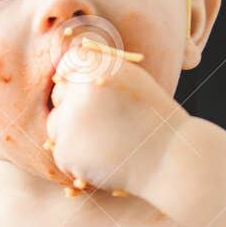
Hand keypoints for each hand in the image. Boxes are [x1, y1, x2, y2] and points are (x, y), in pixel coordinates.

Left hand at [47, 45, 186, 196]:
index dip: (79, 82)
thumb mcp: (131, 79)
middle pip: (58, 96)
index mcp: (97, 67)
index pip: (67, 66)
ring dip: (73, 135)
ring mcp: (70, 123)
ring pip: (56, 126)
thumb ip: (99, 70)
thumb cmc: (153, 118)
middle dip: (74, 108)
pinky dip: (77, 160)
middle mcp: (79, 91)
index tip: (95, 97)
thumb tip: (61, 71)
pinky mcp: (65, 152)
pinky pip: (61, 153)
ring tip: (108, 142)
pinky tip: (104, 160)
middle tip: (106, 123)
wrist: (169, 160)